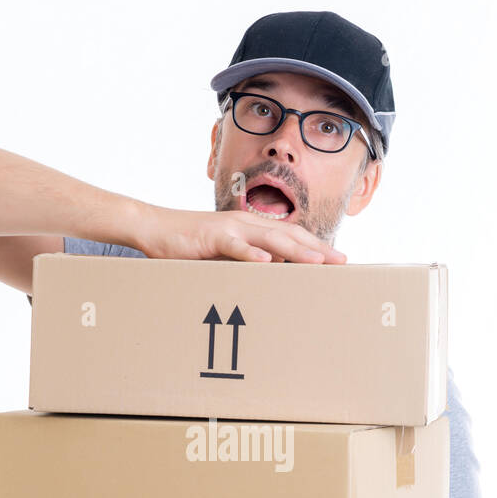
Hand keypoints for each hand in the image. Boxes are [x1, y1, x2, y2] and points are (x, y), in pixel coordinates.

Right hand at [136, 204, 346, 265]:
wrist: (154, 228)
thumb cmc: (190, 245)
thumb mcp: (224, 256)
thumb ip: (246, 262)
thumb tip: (270, 274)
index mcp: (251, 228)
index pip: (291, 236)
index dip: (316, 246)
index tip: (338, 259)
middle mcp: (246, 223)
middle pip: (289, 235)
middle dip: (317, 248)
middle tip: (342, 262)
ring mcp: (229, 228)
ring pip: (269, 238)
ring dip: (296, 250)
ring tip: (318, 262)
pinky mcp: (211, 236)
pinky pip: (234, 245)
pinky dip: (250, 253)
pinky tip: (266, 262)